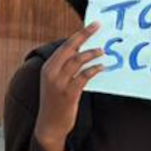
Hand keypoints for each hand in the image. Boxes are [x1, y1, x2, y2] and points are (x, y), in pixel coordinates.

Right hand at [34, 22, 103, 150]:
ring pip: (77, 61)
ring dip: (91, 53)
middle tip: (97, 27)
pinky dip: (93, 70)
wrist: (49, 125)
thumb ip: (65, 67)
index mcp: (48, 67)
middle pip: (70, 49)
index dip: (80, 35)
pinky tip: (101, 67)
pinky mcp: (68, 94)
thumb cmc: (55, 102)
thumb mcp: (55, 82)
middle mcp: (51, 73)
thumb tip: (82, 52)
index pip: (65, 46)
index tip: (93, 25)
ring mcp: (59, 83)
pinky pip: (83, 77)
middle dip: (84, 36)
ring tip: (102, 50)